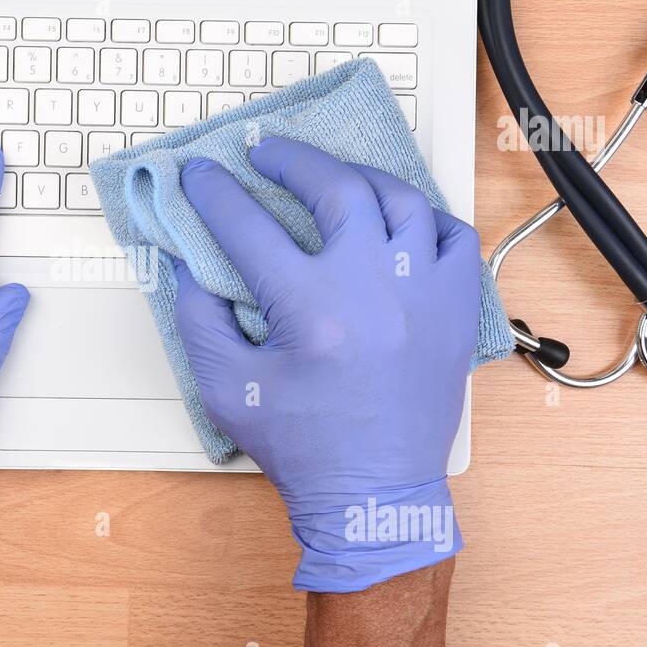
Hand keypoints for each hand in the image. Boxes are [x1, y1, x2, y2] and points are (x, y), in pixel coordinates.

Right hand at [174, 138, 480, 592]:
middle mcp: (374, 288)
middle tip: (265, 153)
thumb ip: (199, 319)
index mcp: (311, 309)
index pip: (250, 226)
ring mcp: (423, 294)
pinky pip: (453, 237)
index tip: (199, 175)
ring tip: (332, 177)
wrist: (372, 493)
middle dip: (292, 159)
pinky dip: (425, 218)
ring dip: (359, 178)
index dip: (215, 193)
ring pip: (401, 200)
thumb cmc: (301, 447)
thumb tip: (191, 262)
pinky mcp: (455, 310)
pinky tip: (398, 224)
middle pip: (336, 188)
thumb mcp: (227, 388)